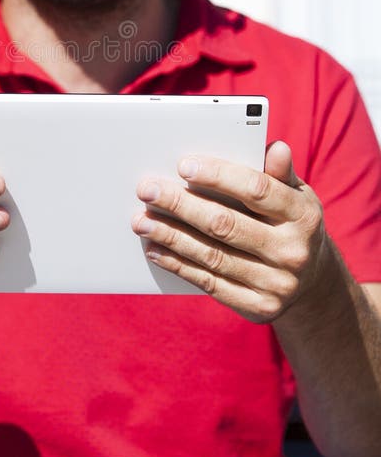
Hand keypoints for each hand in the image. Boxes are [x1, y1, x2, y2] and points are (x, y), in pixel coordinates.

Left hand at [132, 141, 326, 322]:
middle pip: (225, 224)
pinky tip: (156, 248)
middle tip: (148, 189)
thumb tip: (276, 148)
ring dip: (171, 236)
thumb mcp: (296, 195)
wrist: (314, 285)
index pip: (256, 190)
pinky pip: (210, 283)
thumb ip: (280, 173)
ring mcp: (276, 284)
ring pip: (212, 255)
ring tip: (141, 219)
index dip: (218, 175)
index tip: (183, 165)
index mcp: (303, 215)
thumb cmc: (291, 224)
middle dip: (181, 205)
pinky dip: (179, 264)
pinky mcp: (258, 308)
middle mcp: (293, 252)